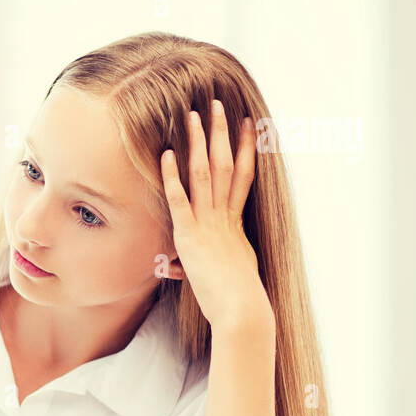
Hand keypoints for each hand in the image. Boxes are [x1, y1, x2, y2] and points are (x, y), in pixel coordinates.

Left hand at [160, 98, 273, 334]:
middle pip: (224, 164)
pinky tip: (166, 154)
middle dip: (220, 132)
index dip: (245, 148)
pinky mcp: (191, 235)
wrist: (242, 311)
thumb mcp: (212, 276)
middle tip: (216, 104)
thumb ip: (188, 264)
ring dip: (198, 142)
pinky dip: (172, 176)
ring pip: (204, 174)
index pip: (242, 176)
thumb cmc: (232, 300)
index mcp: (235, 223)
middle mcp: (224, 217)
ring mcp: (209, 223)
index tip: (248, 125)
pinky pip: (180, 199)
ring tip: (192, 114)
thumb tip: (168, 266)